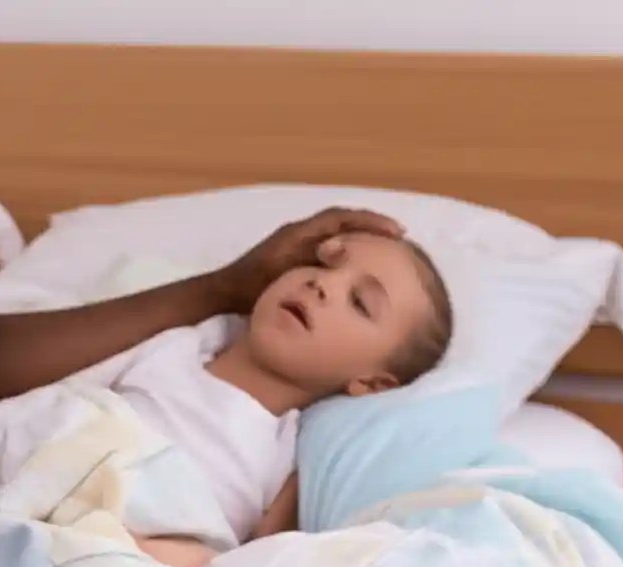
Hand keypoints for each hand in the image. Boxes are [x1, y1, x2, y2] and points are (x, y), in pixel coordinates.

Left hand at [214, 207, 404, 312]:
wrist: (224, 292)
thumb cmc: (251, 287)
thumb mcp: (283, 275)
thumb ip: (309, 264)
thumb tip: (342, 252)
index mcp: (298, 233)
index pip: (341, 218)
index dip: (370, 221)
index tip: (396, 231)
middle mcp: (298, 232)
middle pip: (341, 220)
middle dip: (371, 225)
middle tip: (398, 236)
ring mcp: (293, 241)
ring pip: (334, 231)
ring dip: (359, 235)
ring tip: (385, 247)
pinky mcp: (290, 253)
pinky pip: (324, 242)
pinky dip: (344, 247)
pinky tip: (356, 262)